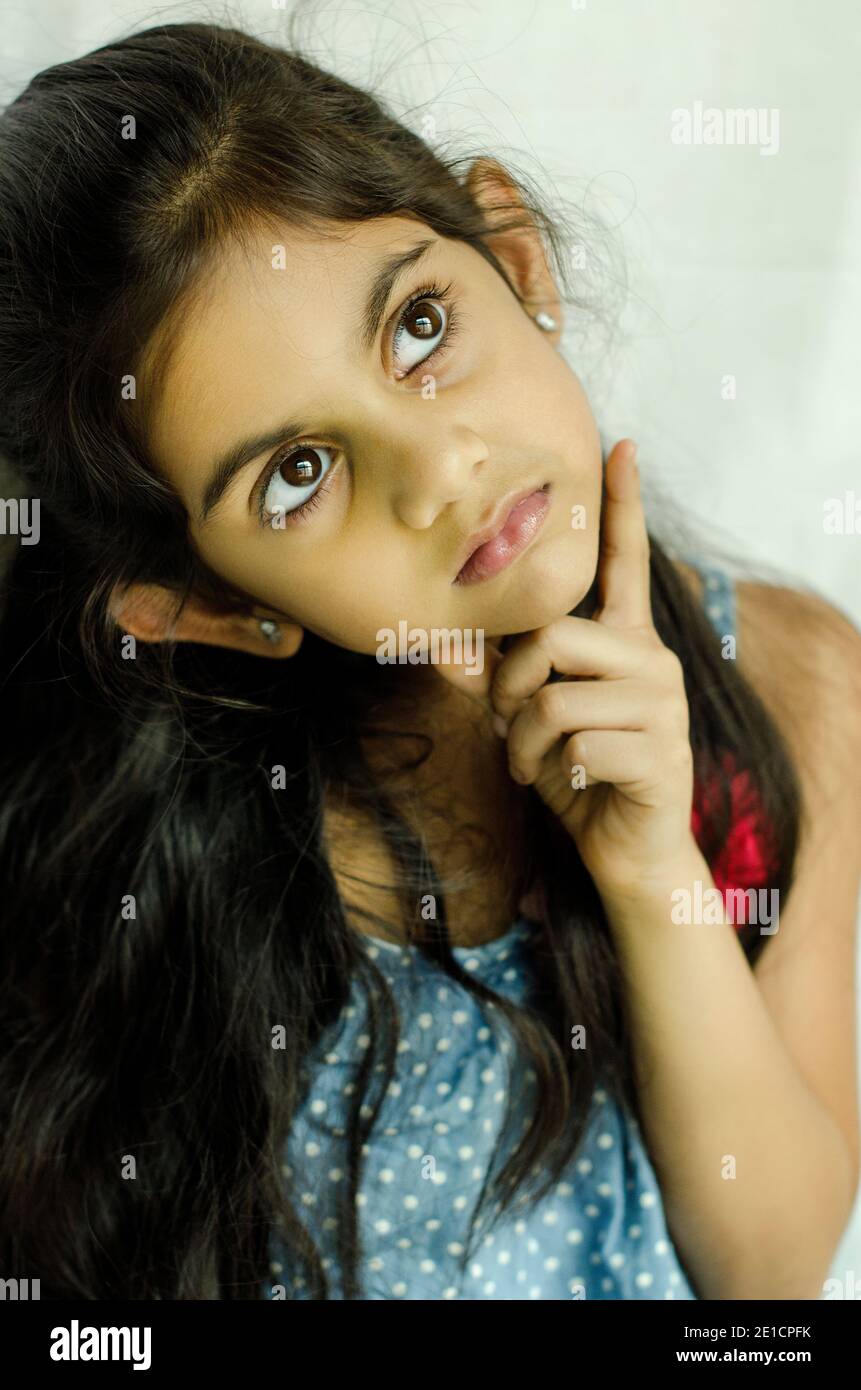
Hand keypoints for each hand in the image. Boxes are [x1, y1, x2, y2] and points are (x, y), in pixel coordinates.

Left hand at [436, 439, 695, 895]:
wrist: (629, 851)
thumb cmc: (579, 773)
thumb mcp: (534, 717)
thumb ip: (502, 677)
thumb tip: (442, 644)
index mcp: (626, 642)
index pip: (626, 563)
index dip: (623, 505)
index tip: (622, 444)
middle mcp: (652, 662)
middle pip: (554, 635)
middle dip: (510, 684)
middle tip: (506, 720)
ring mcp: (663, 706)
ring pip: (555, 697)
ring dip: (524, 739)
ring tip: (533, 760)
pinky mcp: (661, 753)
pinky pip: (573, 744)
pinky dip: (548, 771)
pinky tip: (564, 784)